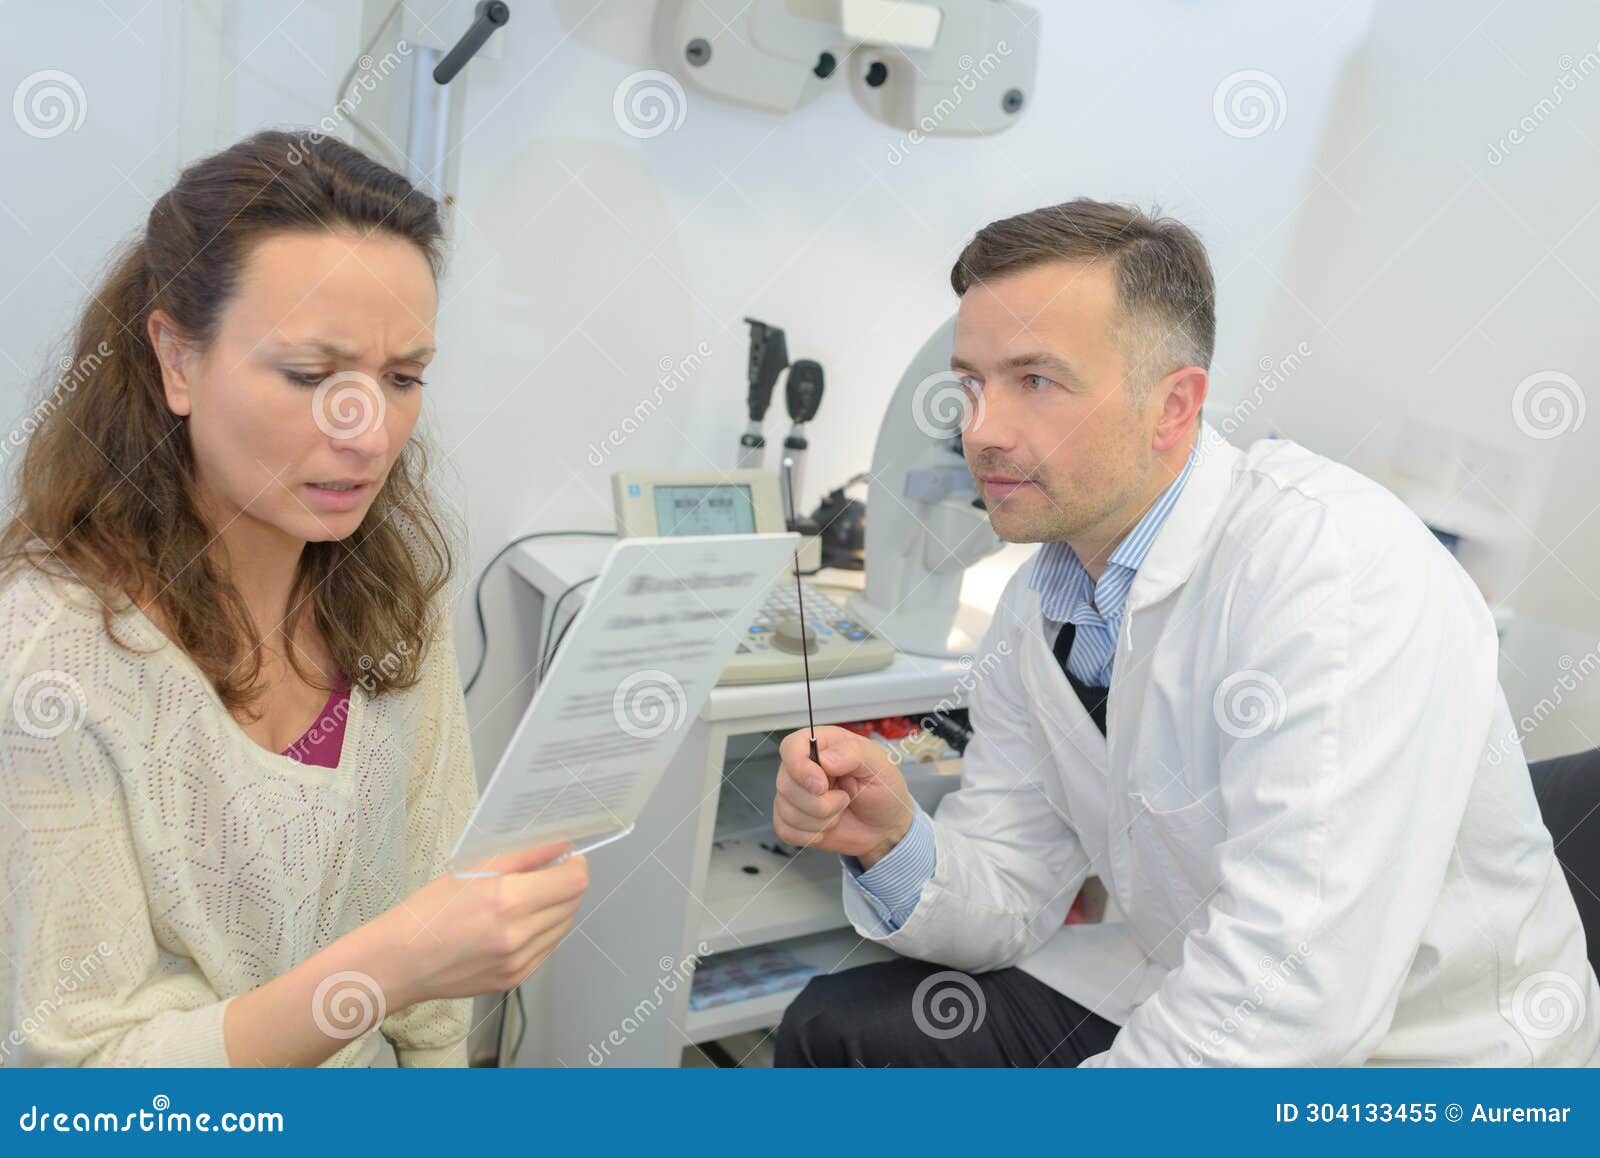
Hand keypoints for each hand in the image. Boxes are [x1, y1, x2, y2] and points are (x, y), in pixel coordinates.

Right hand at [374, 841, 588, 1006]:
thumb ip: (525, 856)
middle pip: (573, 904)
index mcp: (509, 902)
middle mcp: (520, 936)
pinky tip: (516, 924)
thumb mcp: (474, 869)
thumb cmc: (430, 911)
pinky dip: (541, 932)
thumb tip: (561, 846)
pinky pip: (546, 949)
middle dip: (565, 885)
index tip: (566, 859)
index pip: (574, 882)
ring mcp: (519, 962)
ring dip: (555, 909)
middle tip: (544, 876)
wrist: (401, 962)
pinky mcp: (515, 979)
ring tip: (526, 901)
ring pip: (562, 927)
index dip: (576, 866)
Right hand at [773, 725, 915, 867]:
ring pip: (786, 810)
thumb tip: (824, 759)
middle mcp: (802, 768)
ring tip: (839, 811)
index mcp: (821, 746)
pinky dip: (810, 835)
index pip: (790, 748)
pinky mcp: (791, 820)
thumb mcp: (879, 765)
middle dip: (820, 803)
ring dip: (820, 820)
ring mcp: (794, 795)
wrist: (884, 826)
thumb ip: (852, 753)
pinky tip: (827, 827)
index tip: (821, 786)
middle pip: (786, 784)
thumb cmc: (882, 791)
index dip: (800, 767)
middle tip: (845, 799)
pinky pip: (786, 830)